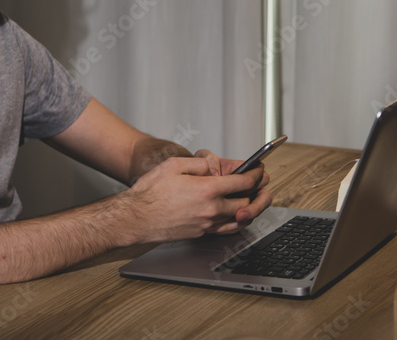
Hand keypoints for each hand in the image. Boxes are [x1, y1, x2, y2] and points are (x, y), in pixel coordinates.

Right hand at [124, 155, 271, 242]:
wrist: (136, 218)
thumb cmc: (150, 193)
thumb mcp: (174, 165)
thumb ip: (199, 164)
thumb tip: (213, 167)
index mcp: (206, 190)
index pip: (242, 182)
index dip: (255, 175)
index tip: (258, 171)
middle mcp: (210, 209)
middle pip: (245, 202)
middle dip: (256, 192)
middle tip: (259, 185)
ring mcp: (206, 224)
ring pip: (238, 218)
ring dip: (249, 208)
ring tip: (252, 199)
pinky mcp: (200, 233)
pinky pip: (226, 229)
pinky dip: (236, 222)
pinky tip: (235, 215)